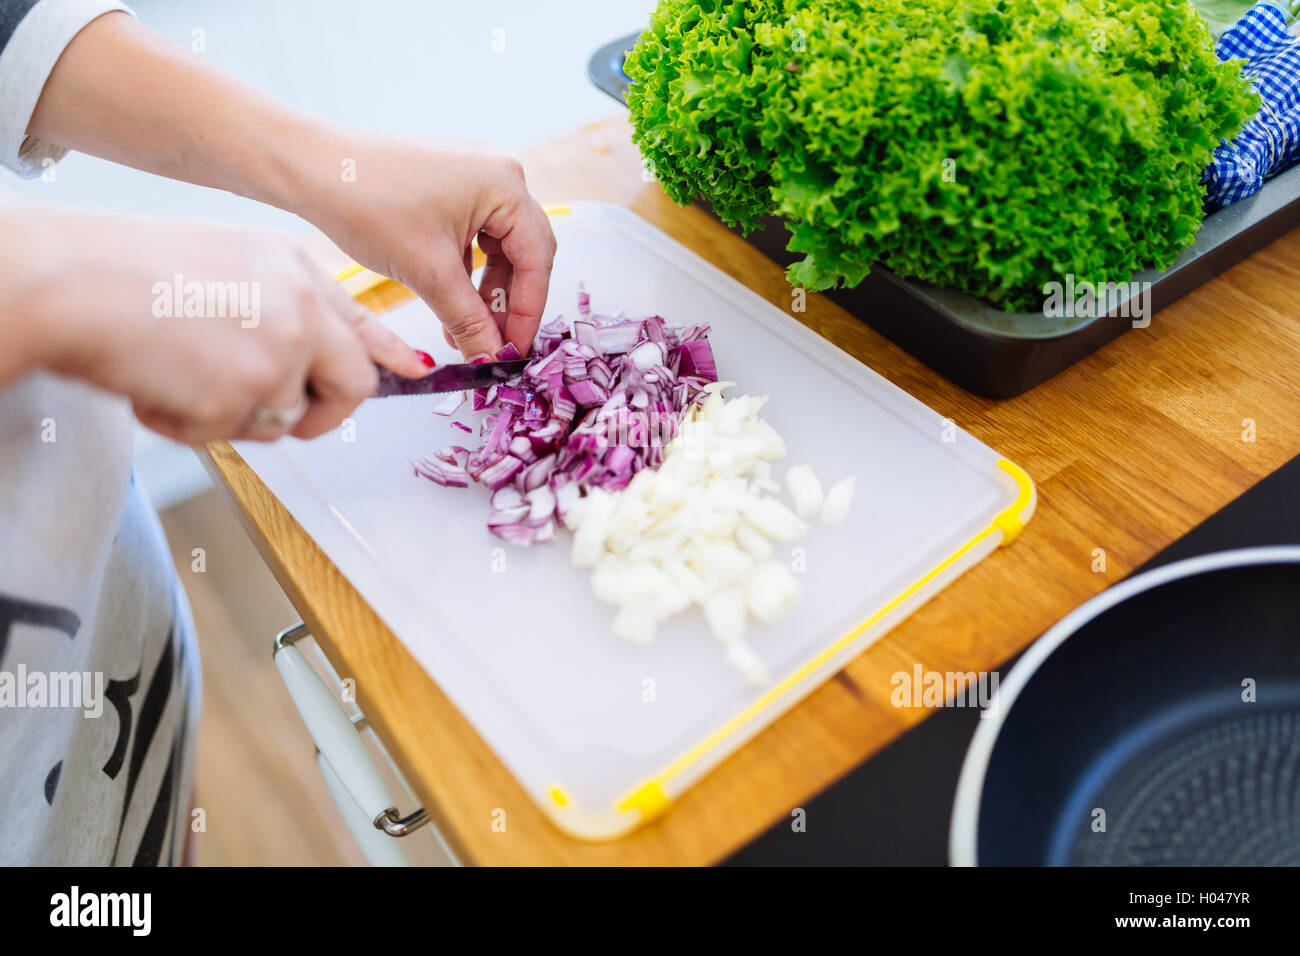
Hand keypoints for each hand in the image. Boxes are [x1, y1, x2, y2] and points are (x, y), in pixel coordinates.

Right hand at [10, 208, 429, 442]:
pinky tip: (158, 383)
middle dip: (320, 415)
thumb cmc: (127, 274)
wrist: (74, 284)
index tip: (416, 372)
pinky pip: (232, 435)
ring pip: (284, 418)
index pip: (362, 323)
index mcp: (294, 268)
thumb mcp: (224, 267)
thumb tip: (304, 354)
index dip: (390, 356)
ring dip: (232, 415)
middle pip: (352, 386)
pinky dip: (189, 425)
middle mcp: (302, 305)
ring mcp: (284, 347)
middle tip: (276, 414)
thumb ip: (276, 307)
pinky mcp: (254, 388)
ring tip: (179, 373)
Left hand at [288, 128, 556, 358]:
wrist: (313, 169)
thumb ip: (469, 320)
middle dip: (510, 304)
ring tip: (466, 332)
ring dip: (486, 293)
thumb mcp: (428, 272)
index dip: (527, 313)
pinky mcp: (453, 184)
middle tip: (496, 347)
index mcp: (507, 184)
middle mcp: (501, 173)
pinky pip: (476, 236)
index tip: (514, 353)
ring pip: (500, 248)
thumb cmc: (368, 205)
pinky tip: (451, 304)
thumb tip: (491, 359)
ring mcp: (477, 176)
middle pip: (525, 253)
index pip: (536, 260)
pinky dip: (468, 272)